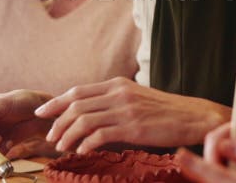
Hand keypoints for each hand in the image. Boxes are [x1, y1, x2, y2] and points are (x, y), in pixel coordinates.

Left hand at [35, 77, 229, 152]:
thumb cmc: (165, 112)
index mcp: (117, 84)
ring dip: (67, 135)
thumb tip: (90, 114)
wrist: (193, 117)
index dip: (56, 101)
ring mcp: (125, 110)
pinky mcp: (133, 127)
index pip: (78, 91)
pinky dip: (85, 144)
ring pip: (84, 120)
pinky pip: (99, 135)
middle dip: (57, 121)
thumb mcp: (136, 99)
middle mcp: (118, 93)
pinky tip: (81, 152)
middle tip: (50, 136)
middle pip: (76, 105)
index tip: (42, 112)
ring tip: (60, 147)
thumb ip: (114, 102)